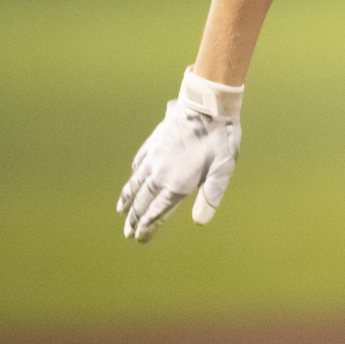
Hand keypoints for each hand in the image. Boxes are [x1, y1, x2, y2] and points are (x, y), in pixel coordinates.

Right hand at [117, 68, 242, 241]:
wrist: (207, 107)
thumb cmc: (220, 139)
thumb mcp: (223, 170)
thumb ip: (211, 196)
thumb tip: (200, 221)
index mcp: (178, 182)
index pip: (157, 210)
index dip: (147, 225)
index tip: (138, 237)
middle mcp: (161, 172)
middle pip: (143, 199)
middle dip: (134, 217)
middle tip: (127, 232)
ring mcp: (155, 155)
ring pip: (137, 181)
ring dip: (128, 197)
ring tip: (121, 210)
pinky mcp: (155, 140)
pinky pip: (140, 160)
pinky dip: (134, 172)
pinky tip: (133, 176)